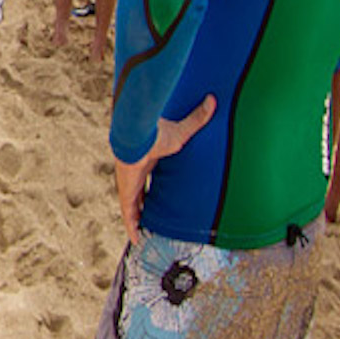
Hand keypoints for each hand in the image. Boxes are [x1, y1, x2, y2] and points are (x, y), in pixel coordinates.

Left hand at [115, 95, 215, 244]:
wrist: (137, 136)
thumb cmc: (156, 133)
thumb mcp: (181, 132)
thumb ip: (196, 119)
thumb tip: (213, 100)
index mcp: (145, 161)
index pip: (145, 175)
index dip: (147, 184)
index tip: (153, 193)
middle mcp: (134, 173)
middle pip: (138, 193)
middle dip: (142, 205)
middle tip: (150, 217)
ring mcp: (128, 183)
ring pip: (132, 206)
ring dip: (137, 219)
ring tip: (144, 234)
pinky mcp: (126, 191)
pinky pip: (129, 213)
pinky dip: (132, 225)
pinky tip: (136, 239)